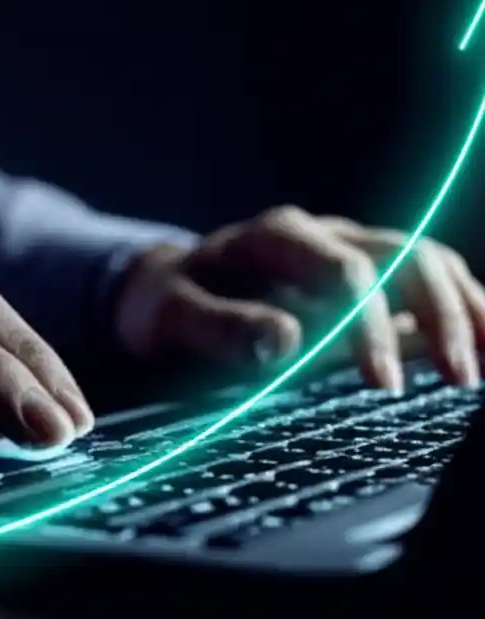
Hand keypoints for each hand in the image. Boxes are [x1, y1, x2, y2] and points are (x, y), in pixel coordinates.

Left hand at [114, 205, 484, 392]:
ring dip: (464, 311)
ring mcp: (352, 252)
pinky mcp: (369, 280)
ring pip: (429, 263)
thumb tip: (282, 343)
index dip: (369, 325)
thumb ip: (219, 327)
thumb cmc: (167, 302)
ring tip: (479, 371)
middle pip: (404, 257)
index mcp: (274, 237)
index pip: (344, 270)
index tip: (381, 382)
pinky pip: (432, 283)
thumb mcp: (170, 314)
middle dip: (438, 316)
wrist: (165, 289)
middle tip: (457, 379)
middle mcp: (323, 235)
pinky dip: (465, 310)